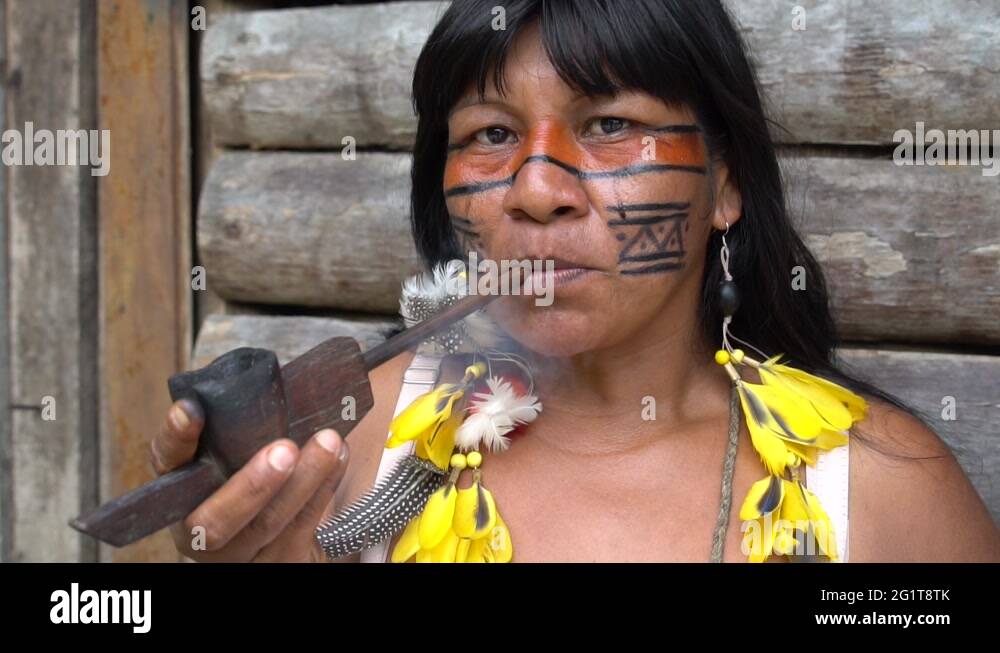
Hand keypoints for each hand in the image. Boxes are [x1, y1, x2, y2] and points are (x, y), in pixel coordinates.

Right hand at [150, 399, 349, 561]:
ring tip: (328, 443)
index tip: (190, 409)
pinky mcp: (279, 563)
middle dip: (251, 485)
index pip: (167, 464)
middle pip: (215, 521)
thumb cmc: (251, 480)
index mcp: (179, 493)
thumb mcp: (232, 455)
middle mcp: (199, 531)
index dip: (175, 439)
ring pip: (268, 525)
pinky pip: (303, 527)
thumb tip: (260, 380)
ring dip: (304, 481)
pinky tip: (339, 459)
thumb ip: (236, 428)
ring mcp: (238, 556)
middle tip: (285, 449)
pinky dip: (324, 489)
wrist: (274, 542)